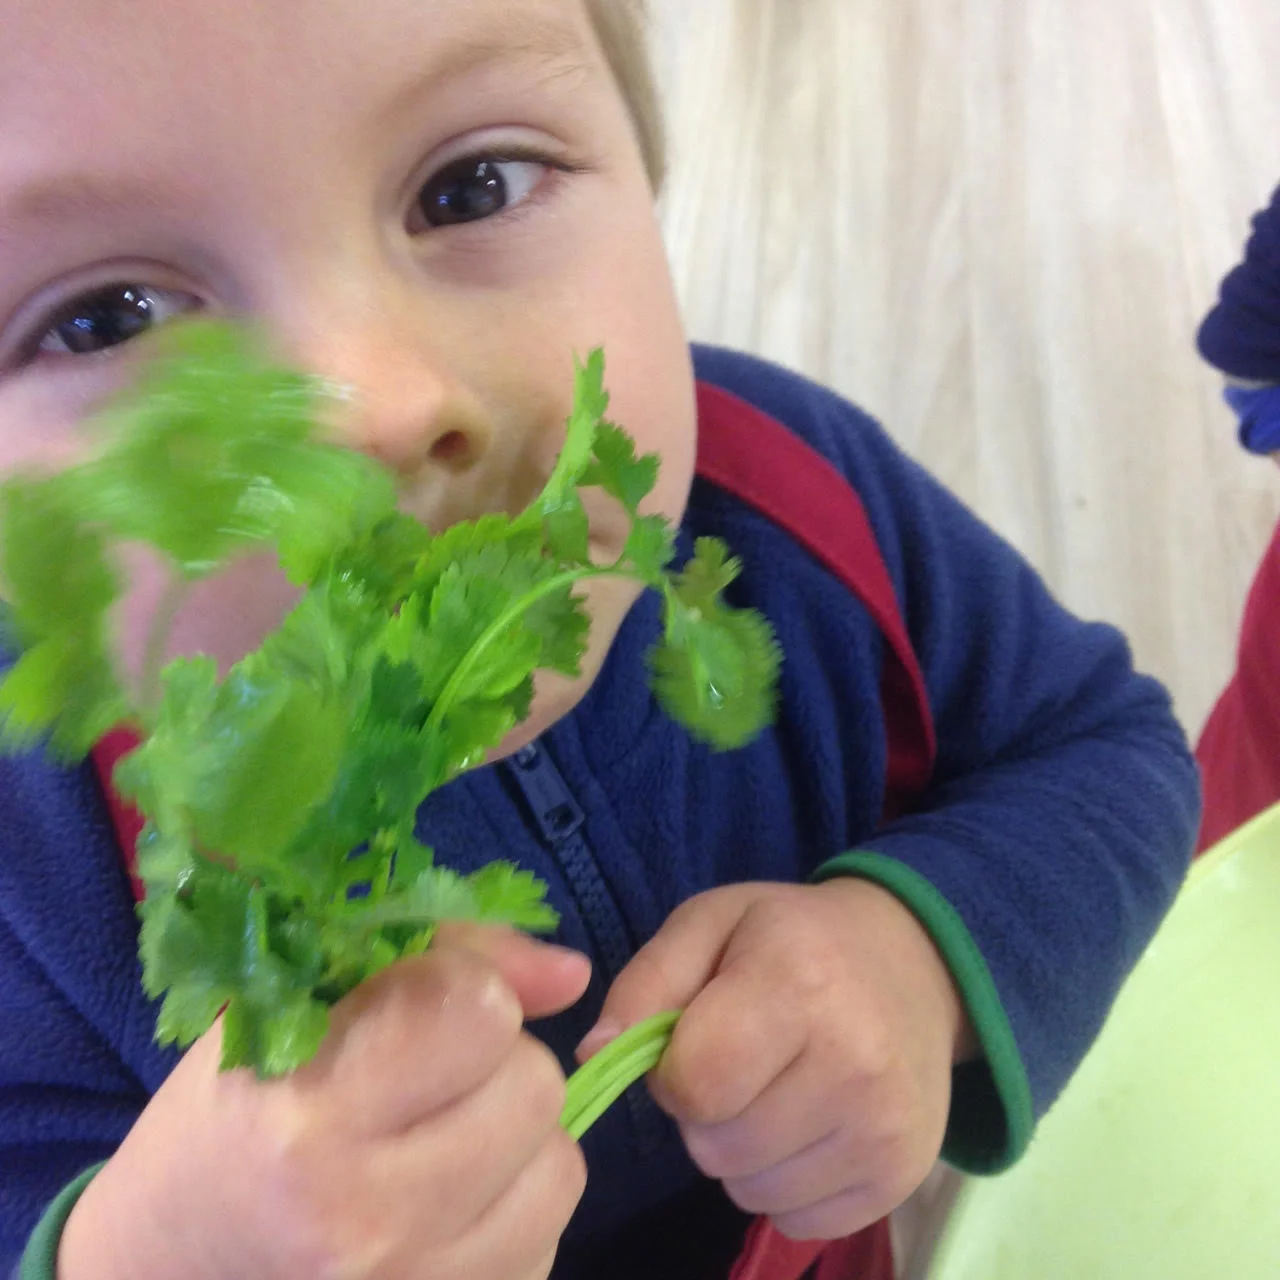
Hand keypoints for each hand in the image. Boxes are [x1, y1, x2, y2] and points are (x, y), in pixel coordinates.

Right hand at [59, 928, 590, 1279]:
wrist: (180, 1271)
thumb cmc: (233, 1116)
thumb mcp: (298, 1006)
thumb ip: (444, 958)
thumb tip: (573, 974)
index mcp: (308, 1118)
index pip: (475, 1009)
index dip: (460, 985)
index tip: (415, 1004)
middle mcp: (366, 1218)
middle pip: (535, 1084)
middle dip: (494, 1061)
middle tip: (426, 1077)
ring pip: (561, 1162)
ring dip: (515, 1135)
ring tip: (438, 1138)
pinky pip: (550, 1235)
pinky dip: (513, 1204)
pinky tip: (447, 1202)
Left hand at [579, 879, 973, 1240]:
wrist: (913, 965)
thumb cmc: (791, 938)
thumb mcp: (710, 924)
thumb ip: (645, 982)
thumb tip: (594, 1055)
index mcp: (799, 984)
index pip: (695, 1084)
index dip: (673, 1071)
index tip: (694, 1039)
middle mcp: (854, 1062)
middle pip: (716, 1146)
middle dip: (707, 1111)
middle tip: (742, 1059)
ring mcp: (885, 1128)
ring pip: (750, 1191)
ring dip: (742, 1151)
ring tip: (776, 1087)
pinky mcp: (903, 1178)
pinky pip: (797, 1220)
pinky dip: (785, 1183)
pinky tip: (808, 1123)